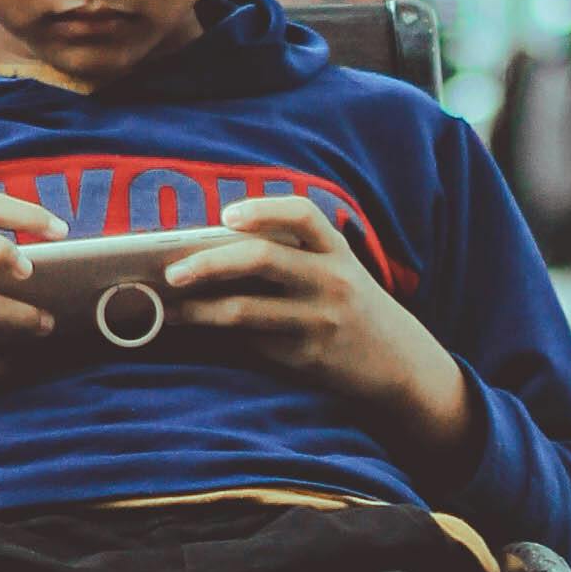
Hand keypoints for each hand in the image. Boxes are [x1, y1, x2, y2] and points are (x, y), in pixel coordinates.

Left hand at [162, 196, 479, 471]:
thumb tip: (213, 250)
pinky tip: (200, 332)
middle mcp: (331, 280)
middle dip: (209, 263)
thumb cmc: (352, 307)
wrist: (399, 362)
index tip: (227, 216)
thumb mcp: (339, 270)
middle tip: (172, 272)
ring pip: (245, 309)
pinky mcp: (307, 357)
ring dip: (199, 309)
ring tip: (171, 310)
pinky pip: (252, 343)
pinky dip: (220, 336)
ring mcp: (318, 320)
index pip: (302, 214)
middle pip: (262, 259)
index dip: (262, 209)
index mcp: (336, 251)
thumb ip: (294, 255)